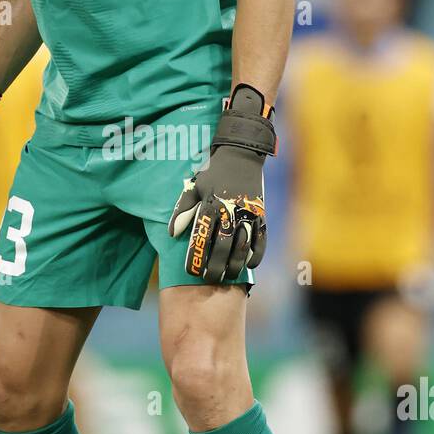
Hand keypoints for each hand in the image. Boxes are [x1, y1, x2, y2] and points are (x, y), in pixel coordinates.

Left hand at [168, 84, 275, 282]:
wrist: (241, 154)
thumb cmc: (212, 173)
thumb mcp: (193, 186)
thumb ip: (182, 210)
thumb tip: (172, 233)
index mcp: (209, 204)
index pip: (200, 236)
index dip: (195, 257)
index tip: (191, 271)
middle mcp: (228, 210)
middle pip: (222, 246)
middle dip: (215, 266)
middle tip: (210, 279)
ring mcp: (247, 212)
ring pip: (242, 246)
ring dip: (235, 265)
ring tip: (227, 277)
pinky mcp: (260, 213)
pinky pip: (261, 239)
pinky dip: (256, 254)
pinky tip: (248, 266)